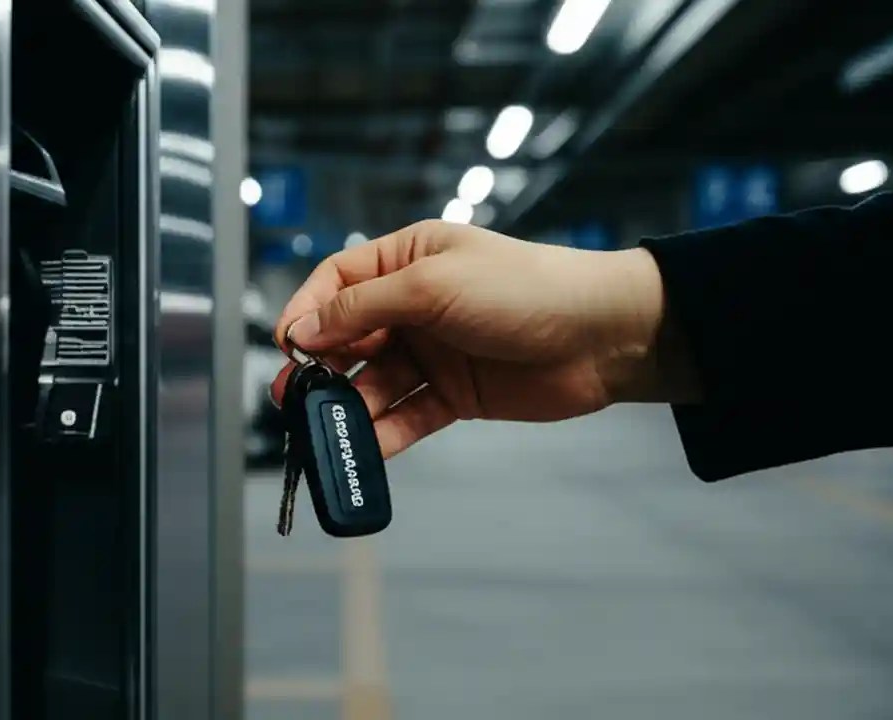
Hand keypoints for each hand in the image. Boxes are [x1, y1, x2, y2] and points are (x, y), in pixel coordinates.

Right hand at [271, 220, 695, 458]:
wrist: (602, 335)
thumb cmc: (524, 288)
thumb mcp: (433, 285)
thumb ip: (364, 309)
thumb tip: (303, 330)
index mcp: (408, 259)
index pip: (338, 282)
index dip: (308, 312)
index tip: (289, 347)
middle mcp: (416, 304)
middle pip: (349, 337)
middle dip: (320, 367)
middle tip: (293, 397)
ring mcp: (435, 351)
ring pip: (374, 381)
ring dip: (349, 405)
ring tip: (326, 428)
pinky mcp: (456, 395)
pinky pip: (407, 414)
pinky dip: (384, 432)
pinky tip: (365, 447)